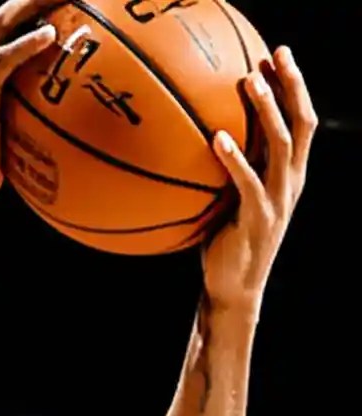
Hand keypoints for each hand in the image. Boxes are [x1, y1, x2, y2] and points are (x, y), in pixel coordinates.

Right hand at [0, 0, 57, 203]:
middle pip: (0, 19)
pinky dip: (26, 45)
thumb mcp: (7, 138)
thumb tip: (65, 119)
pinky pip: (0, 62)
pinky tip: (50, 34)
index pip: (2, 31)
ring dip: (30, 6)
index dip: (28, 9)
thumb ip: (27, 119)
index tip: (58, 1)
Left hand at [204, 46, 315, 315]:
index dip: (293, 87)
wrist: (234, 287)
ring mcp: (278, 199)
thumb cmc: (224, 240)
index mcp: (287, 173)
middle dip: (291, 85)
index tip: (276, 55)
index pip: (299, 121)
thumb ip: (221, 170)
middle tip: (273, 55)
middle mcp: (291, 180)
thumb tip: (189, 138)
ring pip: (280, 144)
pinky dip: (234, 159)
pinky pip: (248, 182)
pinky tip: (216, 139)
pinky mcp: (258, 217)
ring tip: (248, 82)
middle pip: (300, 123)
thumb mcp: (226, 199)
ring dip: (266, 110)